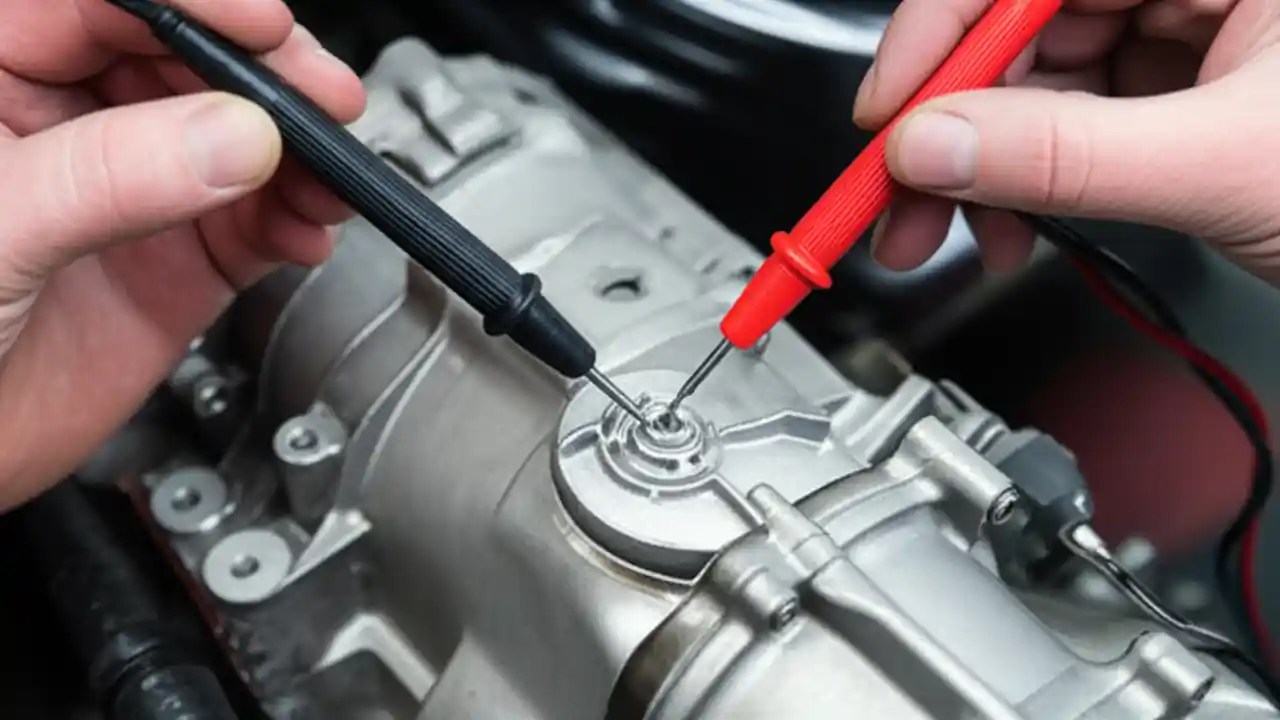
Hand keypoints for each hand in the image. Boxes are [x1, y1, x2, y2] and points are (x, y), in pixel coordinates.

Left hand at [0, 0, 365, 506]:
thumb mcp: (0, 231)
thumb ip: (113, 175)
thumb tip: (235, 136)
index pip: (110, 1)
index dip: (198, 4)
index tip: (263, 25)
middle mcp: (72, 124)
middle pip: (193, 61)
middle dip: (267, 78)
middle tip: (321, 99)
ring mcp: (133, 191)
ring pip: (238, 139)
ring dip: (298, 155)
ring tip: (329, 177)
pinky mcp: (178, 260)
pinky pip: (256, 223)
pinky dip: (295, 223)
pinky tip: (307, 231)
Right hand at [854, 0, 1279, 276]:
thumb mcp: (1225, 166)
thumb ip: (1063, 156)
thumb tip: (935, 147)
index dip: (940, 33)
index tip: (887, 116)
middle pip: (1027, 20)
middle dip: (956, 122)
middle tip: (903, 197)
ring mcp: (1196, 18)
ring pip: (1045, 72)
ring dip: (988, 160)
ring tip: (965, 232)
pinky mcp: (1187, 78)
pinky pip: (1080, 111)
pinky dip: (1037, 172)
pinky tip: (1021, 220)